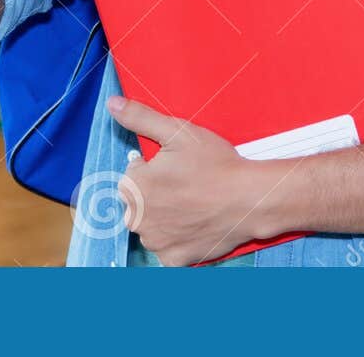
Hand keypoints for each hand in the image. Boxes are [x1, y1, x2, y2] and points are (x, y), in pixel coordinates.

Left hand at [110, 95, 283, 265]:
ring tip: (192, 204)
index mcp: (133, 187)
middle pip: (138, 202)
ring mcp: (156, 242)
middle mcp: (137, 219)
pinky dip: (177, 241)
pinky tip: (194, 225)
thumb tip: (112, 103)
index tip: (177, 167)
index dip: (155, 168)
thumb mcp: (177, 131)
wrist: (251, 199)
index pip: (133, 175)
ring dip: (164, 218)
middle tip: (187, 186)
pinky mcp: (174, 260)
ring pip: (151, 226)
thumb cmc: (215, 164)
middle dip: (155, 194)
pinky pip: (167, 249)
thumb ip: (140, 117)